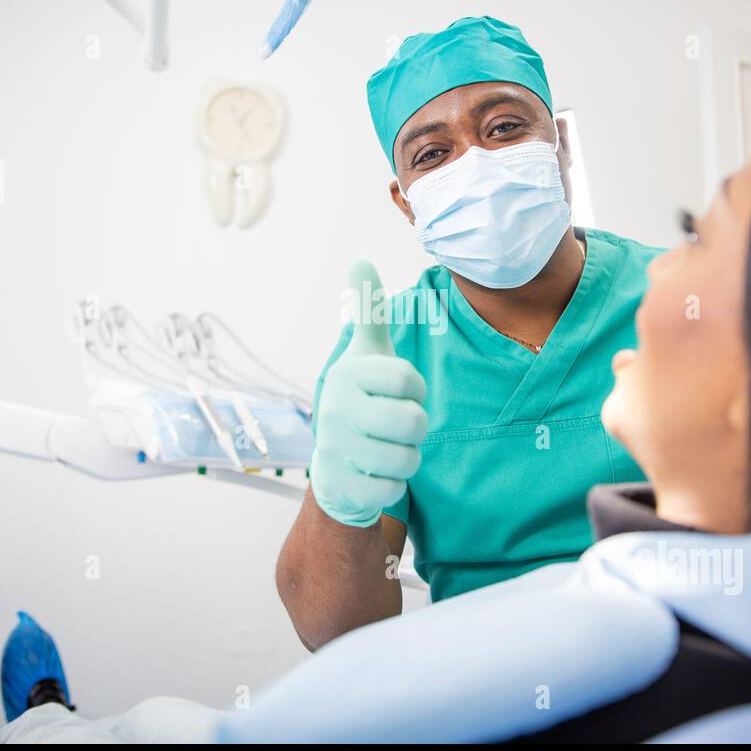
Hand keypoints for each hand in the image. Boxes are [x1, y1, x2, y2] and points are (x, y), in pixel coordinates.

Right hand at [309, 261, 428, 526]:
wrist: (334, 464)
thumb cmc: (361, 401)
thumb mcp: (366, 355)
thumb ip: (368, 312)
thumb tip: (360, 260)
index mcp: (347, 375)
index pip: (410, 380)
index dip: (415, 390)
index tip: (398, 392)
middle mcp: (336, 411)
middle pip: (414, 422)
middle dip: (415, 428)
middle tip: (396, 426)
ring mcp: (338, 451)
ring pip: (408, 458)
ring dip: (406, 457)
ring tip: (386, 449)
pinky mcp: (345, 487)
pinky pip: (394, 489)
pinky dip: (394, 485)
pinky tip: (375, 474)